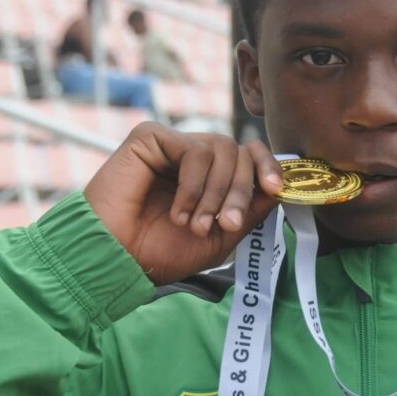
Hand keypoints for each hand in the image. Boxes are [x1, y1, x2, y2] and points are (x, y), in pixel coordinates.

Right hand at [83, 122, 282, 284]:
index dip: (268, 167)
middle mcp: (193, 157)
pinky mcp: (151, 137)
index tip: (276, 188)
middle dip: (239, 192)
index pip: (249, 156)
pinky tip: (178, 211)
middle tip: (224, 224)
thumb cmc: (160, 252)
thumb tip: (280, 186)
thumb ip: (248, 211)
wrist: (116, 258)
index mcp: (209, 177)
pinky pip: (195, 150)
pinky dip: (194, 185)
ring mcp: (172, 145)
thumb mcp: (218, 237)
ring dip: (216, 193)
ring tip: (195, 224)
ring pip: (223, 148)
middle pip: (240, 152)